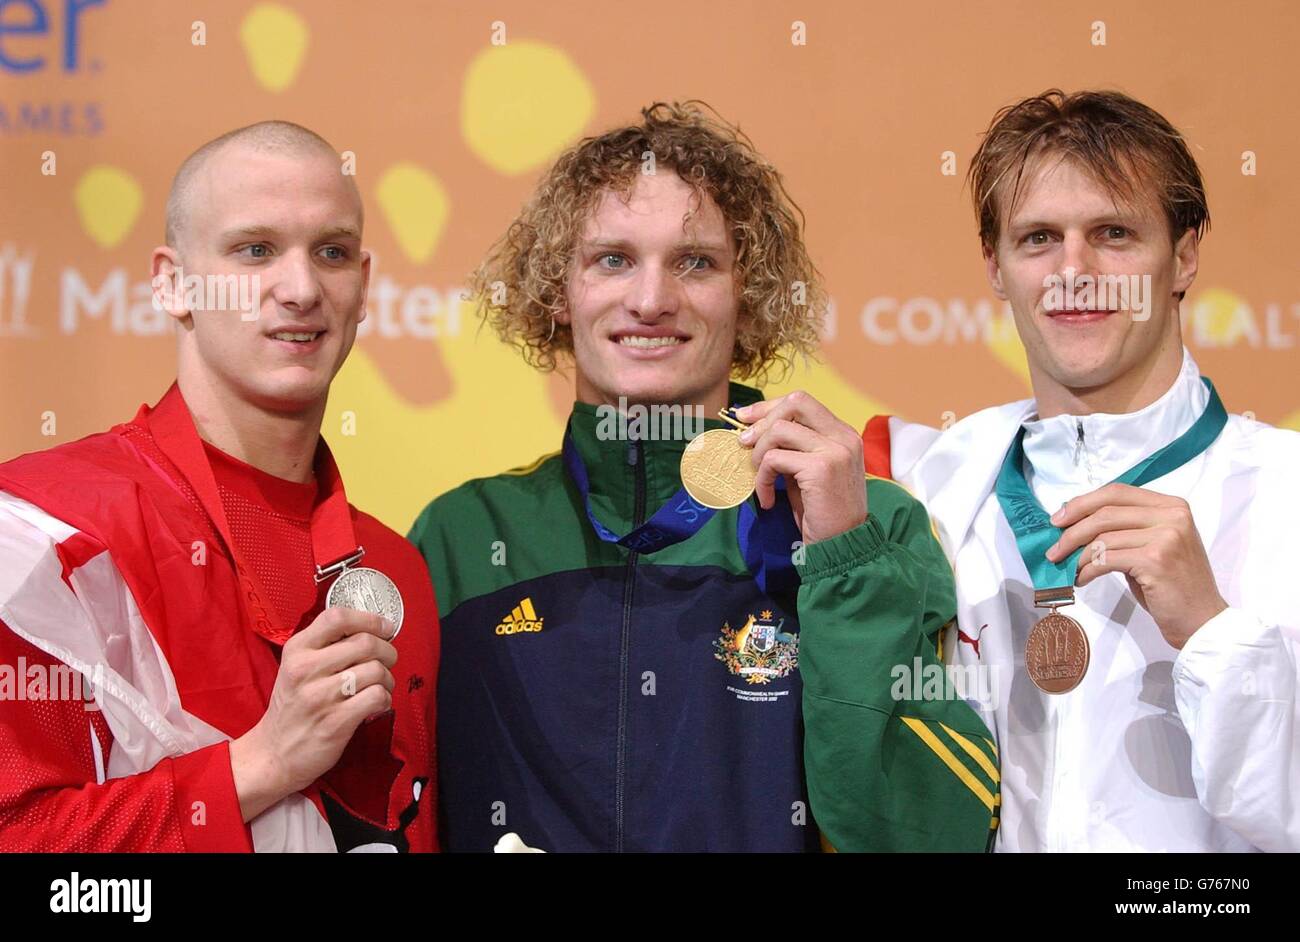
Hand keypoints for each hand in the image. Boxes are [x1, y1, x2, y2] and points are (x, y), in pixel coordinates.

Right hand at [229, 608, 397, 820]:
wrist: (274, 753)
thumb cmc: (293, 706)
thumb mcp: (296, 666)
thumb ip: (326, 645)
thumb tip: (372, 629)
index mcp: (297, 649)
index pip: (338, 617)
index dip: (370, 619)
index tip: (385, 628)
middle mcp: (306, 669)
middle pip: (366, 643)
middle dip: (387, 651)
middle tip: (387, 661)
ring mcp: (320, 696)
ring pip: (376, 670)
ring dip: (388, 678)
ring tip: (380, 687)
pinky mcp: (335, 722)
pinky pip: (377, 697)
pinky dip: (385, 699)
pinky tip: (377, 704)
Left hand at [733, 390, 866, 544]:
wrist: (842, 545)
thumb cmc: (821, 512)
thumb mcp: (807, 472)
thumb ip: (791, 448)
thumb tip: (752, 428)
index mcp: (842, 433)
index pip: (802, 402)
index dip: (770, 407)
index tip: (745, 418)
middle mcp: (843, 436)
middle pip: (794, 403)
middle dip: (762, 421)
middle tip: (743, 443)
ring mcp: (835, 450)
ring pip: (780, 430)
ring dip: (759, 453)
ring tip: (759, 478)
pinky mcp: (821, 468)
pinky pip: (774, 459)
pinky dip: (762, 478)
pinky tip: (766, 499)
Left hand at [1046, 483, 1226, 648]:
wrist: (1202, 619)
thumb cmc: (1171, 585)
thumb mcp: (1152, 545)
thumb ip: (1125, 528)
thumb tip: (1076, 522)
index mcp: (1172, 505)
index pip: (1117, 492)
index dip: (1082, 502)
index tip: (1059, 518)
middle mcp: (1173, 515)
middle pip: (1106, 512)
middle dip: (1072, 530)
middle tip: (1054, 548)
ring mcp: (1166, 536)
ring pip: (1103, 538)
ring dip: (1076, 555)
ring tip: (1066, 568)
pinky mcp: (1155, 559)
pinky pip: (1106, 559)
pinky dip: (1087, 570)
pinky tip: (1081, 580)